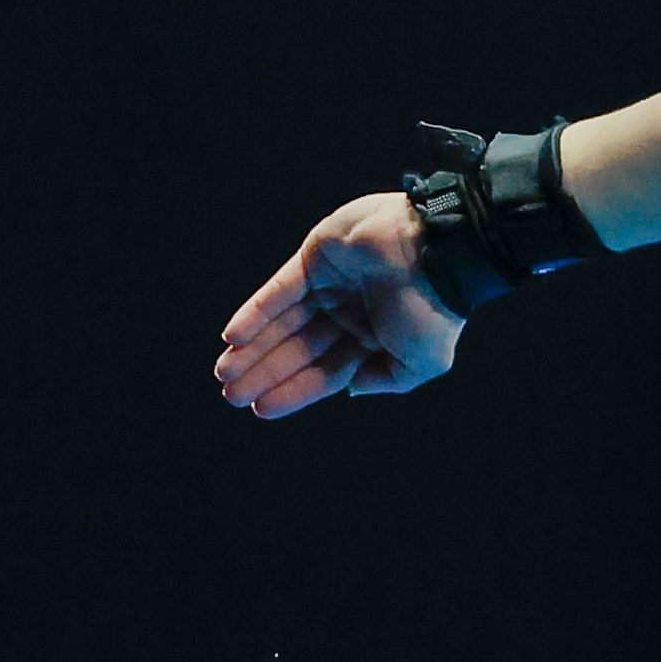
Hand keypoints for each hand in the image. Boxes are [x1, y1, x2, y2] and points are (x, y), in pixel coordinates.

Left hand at [212, 192, 467, 417]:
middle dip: (264, 372)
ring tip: (224, 372)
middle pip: (297, 349)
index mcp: (372, 338)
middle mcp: (348, 312)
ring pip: (283, 322)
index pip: (324, 371)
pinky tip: (233, 337)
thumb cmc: (433, 310)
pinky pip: (279, 290)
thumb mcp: (421, 363)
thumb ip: (386, 379)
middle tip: (230, 395)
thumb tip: (350, 389)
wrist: (436, 252)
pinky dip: (255, 312)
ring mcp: (330, 284)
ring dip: (253, 347)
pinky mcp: (315, 257)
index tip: (259, 409)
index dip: (292, 390)